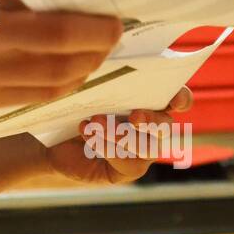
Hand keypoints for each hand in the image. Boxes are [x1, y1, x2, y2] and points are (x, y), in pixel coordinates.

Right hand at [0, 0, 122, 113]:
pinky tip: (68, 76)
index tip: (105, 2)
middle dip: (98, 36)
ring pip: (53, 72)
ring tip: (96, 55)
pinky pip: (32, 96)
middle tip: (115, 31)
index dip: (83, 2)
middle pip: (60, 35)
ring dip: (85, 65)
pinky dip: (59, 86)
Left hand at [42, 86, 193, 184]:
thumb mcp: (90, 90)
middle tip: (134, 116)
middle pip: (165, 124)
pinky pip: (130, 163)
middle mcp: (152, 126)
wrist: (53, 138)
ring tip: (94, 122)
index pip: (177, 99)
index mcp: (151, 101)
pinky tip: (87, 134)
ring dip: (120, 133)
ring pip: (146, 145)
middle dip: (151, 119)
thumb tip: (110, 64)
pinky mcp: (130, 169)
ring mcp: (143, 150)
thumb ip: (106, 81)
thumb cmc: (76, 106)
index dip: (181, 98)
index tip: (175, 101)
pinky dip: (107, 147)